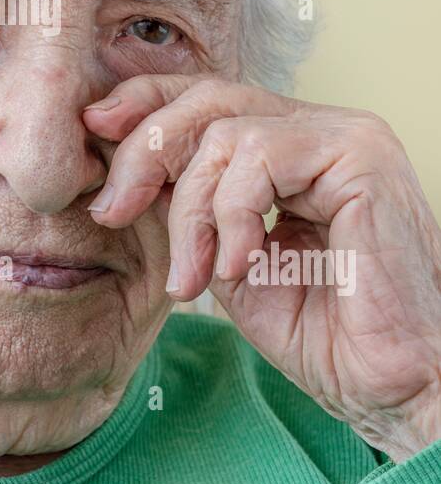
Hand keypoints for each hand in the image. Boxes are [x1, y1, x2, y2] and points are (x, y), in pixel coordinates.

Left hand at [83, 76, 440, 461]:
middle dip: (146, 150)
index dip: (145, 105)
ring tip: (194, 276)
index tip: (93, 132)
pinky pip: (261, 155)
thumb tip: (125, 168)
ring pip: (224, 132)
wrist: (389, 386)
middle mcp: (322, 130)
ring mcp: (345, 135)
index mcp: (294, 147)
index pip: (209, 98)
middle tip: (114, 210)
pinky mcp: (359, 154)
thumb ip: (188, 207)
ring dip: (190, 211)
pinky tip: (240, 266)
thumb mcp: (227, 259)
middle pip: (209, 97)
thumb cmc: (323, 335)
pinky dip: (231, 214)